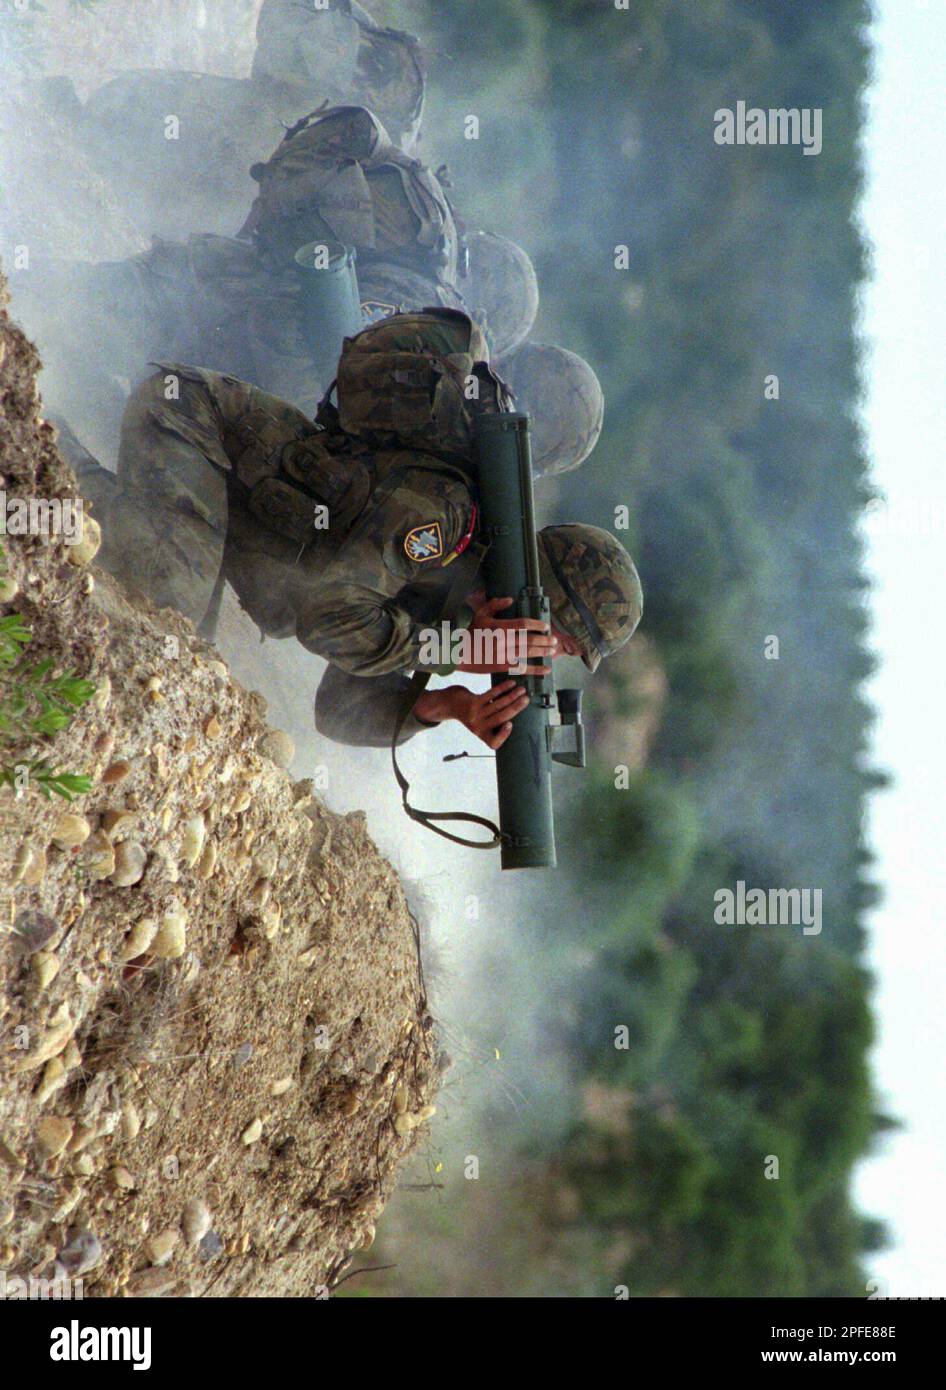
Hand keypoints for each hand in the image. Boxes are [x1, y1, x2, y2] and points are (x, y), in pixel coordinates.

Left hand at [414, 680, 529, 749]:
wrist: (451, 705)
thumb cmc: (473, 715)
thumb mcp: (482, 725)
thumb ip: (496, 724)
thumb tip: (517, 712)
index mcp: (482, 735)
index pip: (493, 742)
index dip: (503, 735)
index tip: (511, 724)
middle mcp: (478, 727)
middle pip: (501, 717)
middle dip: (516, 708)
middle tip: (527, 699)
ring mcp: (475, 714)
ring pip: (498, 705)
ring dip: (512, 696)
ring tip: (522, 690)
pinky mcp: (473, 702)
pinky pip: (491, 694)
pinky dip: (503, 688)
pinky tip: (511, 683)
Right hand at [458, 596, 557, 674]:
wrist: (457, 652)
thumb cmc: (469, 632)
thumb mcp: (480, 613)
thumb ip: (495, 604)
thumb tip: (511, 600)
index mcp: (499, 626)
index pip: (524, 623)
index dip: (537, 624)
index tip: (546, 626)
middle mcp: (503, 640)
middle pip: (530, 639)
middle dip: (545, 640)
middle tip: (554, 641)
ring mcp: (503, 654)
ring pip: (528, 653)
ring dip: (543, 652)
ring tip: (552, 651)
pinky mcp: (501, 666)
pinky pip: (522, 668)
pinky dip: (535, 670)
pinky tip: (546, 670)